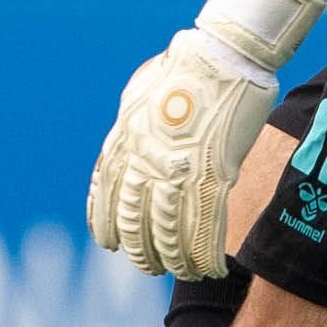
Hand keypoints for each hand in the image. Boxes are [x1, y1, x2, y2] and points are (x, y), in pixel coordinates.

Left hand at [87, 0, 325, 278]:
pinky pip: (205, 229)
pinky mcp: (214, 176)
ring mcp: (178, 173)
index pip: (106, 200)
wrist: (220, 54)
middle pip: (136, 226)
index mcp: (123, 145)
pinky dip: (206, 255)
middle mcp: (144, 165)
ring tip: (183, 271)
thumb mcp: (140, 95)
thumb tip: (134, 142)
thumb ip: (135, 127)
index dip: (109, 228)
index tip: (111, 245)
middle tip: (151, 267)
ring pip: (169, 235)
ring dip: (176, 261)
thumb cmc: (186, 67)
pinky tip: (211, 269)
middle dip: (142, 253)